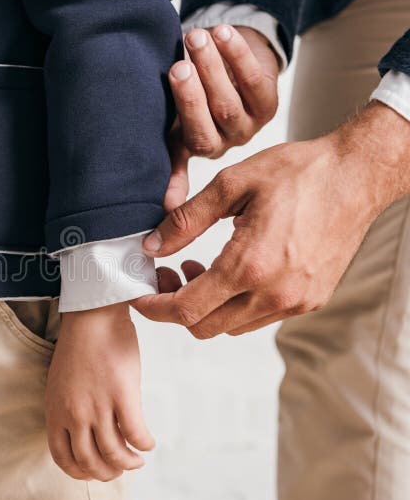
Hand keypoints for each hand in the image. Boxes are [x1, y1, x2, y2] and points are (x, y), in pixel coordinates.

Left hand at [46, 303, 154, 481]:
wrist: (93, 316)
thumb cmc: (80, 346)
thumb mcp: (61, 383)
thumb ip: (67, 409)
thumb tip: (82, 432)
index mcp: (55, 411)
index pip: (63, 457)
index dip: (80, 472)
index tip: (94, 472)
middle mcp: (74, 413)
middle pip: (89, 462)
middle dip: (107, 473)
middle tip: (120, 469)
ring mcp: (97, 406)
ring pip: (113, 454)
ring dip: (128, 463)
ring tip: (136, 460)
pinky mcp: (122, 395)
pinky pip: (135, 434)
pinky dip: (144, 445)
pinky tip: (148, 443)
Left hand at [135, 102, 409, 337]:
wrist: (358, 175)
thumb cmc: (299, 172)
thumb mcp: (232, 184)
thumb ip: (186, 220)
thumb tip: (152, 246)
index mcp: (250, 266)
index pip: (186, 310)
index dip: (154, 307)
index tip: (140, 294)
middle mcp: (274, 294)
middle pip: (204, 327)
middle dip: (175, 308)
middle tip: (166, 275)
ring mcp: (295, 302)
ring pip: (230, 326)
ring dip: (205, 306)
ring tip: (197, 267)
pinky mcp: (310, 301)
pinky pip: (258, 318)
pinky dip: (233, 304)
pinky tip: (230, 271)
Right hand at [165, 25, 279, 210]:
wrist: (225, 81)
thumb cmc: (194, 108)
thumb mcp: (178, 135)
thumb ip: (172, 165)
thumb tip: (165, 207)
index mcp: (204, 149)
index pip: (194, 136)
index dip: (183, 113)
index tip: (168, 89)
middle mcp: (230, 140)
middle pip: (215, 113)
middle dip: (194, 88)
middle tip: (180, 65)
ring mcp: (251, 122)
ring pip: (233, 95)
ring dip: (214, 64)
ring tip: (196, 37)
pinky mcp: (268, 102)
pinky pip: (255, 77)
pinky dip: (238, 53)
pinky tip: (222, 34)